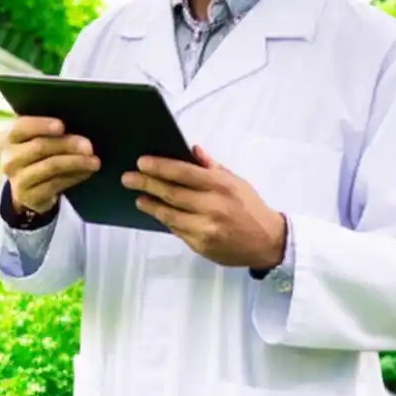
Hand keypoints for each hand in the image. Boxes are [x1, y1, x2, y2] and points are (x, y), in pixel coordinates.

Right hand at [1, 116, 100, 213]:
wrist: (29, 184)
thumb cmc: (37, 150)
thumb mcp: (36, 135)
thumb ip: (50, 128)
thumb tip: (79, 122)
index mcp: (8, 136)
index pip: (21, 127)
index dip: (41, 125)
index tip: (61, 126)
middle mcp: (9, 158)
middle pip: (40, 147)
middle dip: (67, 145)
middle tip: (89, 146)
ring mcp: (17, 180)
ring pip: (50, 166)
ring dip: (76, 162)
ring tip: (94, 161)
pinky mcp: (29, 196)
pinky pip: (55, 184)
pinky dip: (74, 176)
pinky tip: (87, 171)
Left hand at [121, 145, 285, 268]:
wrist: (267, 241)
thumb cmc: (249, 207)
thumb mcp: (236, 181)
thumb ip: (211, 167)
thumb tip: (192, 150)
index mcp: (221, 186)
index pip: (184, 173)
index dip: (160, 166)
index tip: (141, 162)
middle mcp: (213, 207)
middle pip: (172, 193)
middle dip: (146, 184)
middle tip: (128, 178)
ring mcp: (206, 228)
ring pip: (170, 215)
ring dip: (150, 205)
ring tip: (138, 197)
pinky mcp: (202, 245)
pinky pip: (177, 230)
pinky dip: (165, 220)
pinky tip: (156, 212)